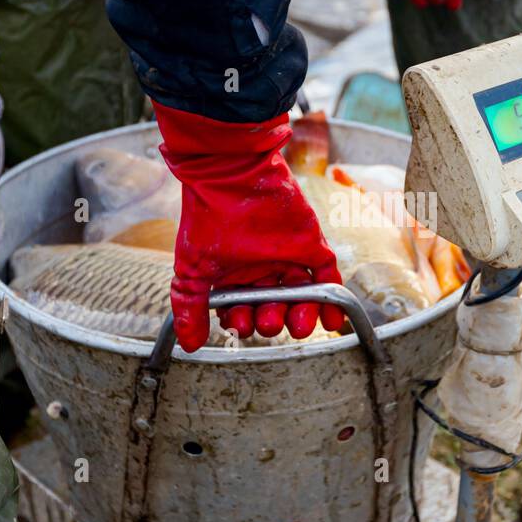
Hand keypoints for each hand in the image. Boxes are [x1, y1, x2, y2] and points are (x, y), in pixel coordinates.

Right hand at [154, 104, 344, 351]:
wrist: (229, 175)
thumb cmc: (207, 218)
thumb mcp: (193, 269)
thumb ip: (190, 307)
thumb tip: (190, 345)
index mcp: (235, 275)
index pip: (243, 309)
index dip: (243, 321)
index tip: (240, 324)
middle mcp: (262, 268)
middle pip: (273, 306)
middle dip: (272, 320)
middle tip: (267, 322)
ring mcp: (288, 257)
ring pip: (301, 296)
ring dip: (301, 316)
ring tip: (298, 325)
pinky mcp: (310, 245)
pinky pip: (326, 277)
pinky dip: (331, 300)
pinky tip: (330, 321)